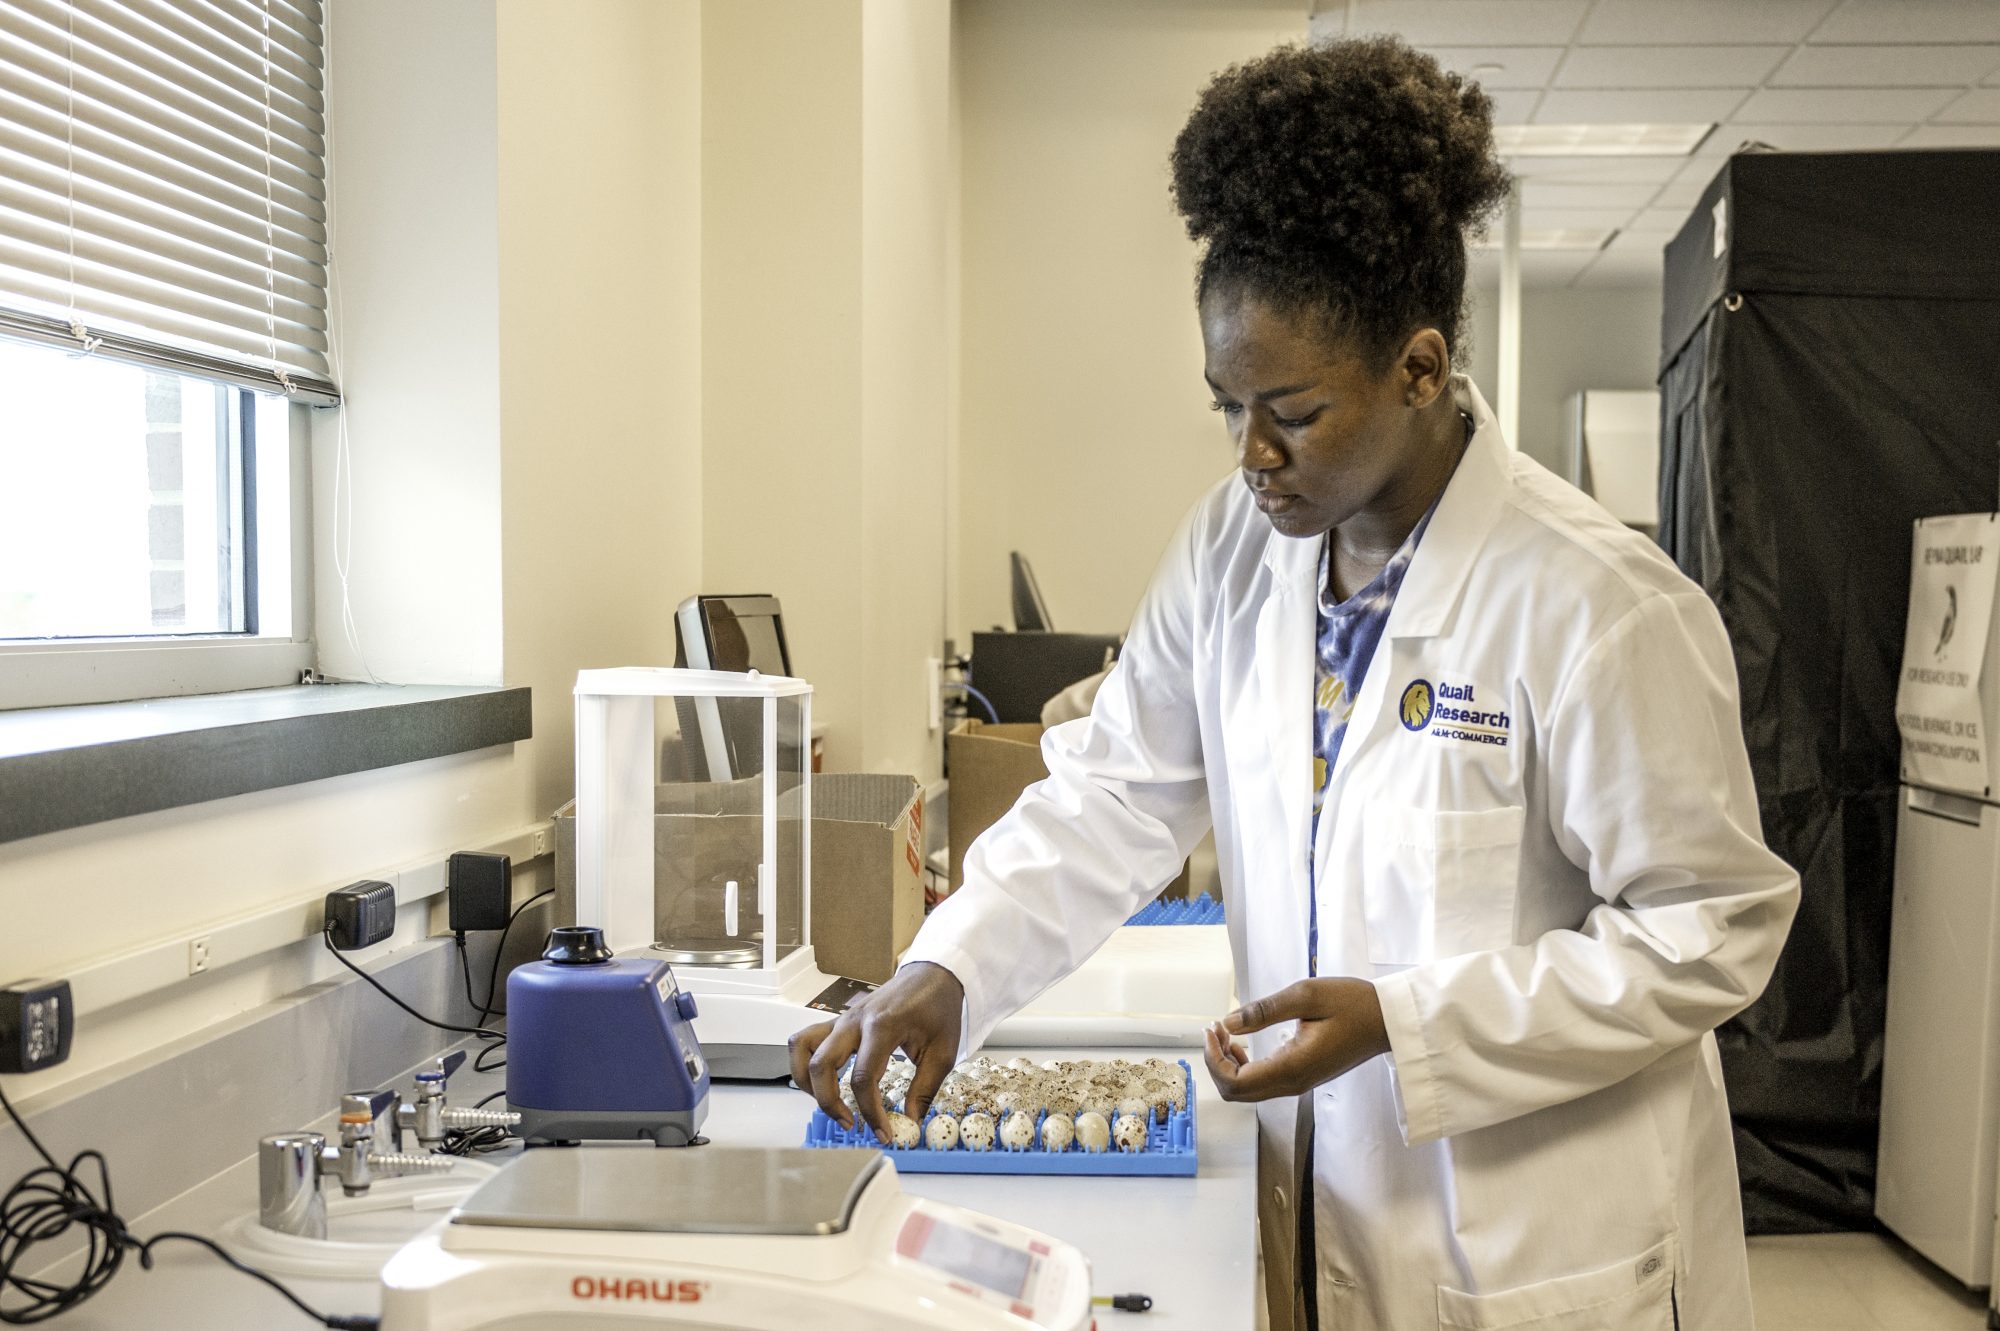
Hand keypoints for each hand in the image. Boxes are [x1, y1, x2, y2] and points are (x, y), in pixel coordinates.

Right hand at [788, 961, 964, 1142]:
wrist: (933, 975)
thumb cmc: (938, 1007)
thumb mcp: (943, 1052)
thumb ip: (924, 1089)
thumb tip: (909, 1122)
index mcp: (882, 1026)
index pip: (864, 1079)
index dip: (870, 1113)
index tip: (883, 1133)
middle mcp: (854, 1021)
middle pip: (821, 1065)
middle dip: (829, 1102)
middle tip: (850, 1124)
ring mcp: (842, 1018)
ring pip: (801, 1048)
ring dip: (806, 1080)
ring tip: (828, 1101)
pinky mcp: (839, 1021)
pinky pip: (807, 1039)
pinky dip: (806, 1062)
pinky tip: (825, 1081)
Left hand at [1203, 977, 1389, 1101]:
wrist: (1387, 1021)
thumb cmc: (1353, 1004)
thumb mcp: (1306, 995)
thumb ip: (1264, 1010)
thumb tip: (1229, 1023)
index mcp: (1292, 1066)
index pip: (1235, 1082)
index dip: (1213, 1059)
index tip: (1212, 1029)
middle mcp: (1292, 1083)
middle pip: (1235, 1093)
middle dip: (1215, 1063)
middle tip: (1215, 1029)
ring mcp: (1297, 1084)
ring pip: (1246, 1091)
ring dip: (1227, 1065)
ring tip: (1226, 1033)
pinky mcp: (1301, 1078)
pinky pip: (1260, 1083)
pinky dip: (1242, 1067)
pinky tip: (1243, 1043)